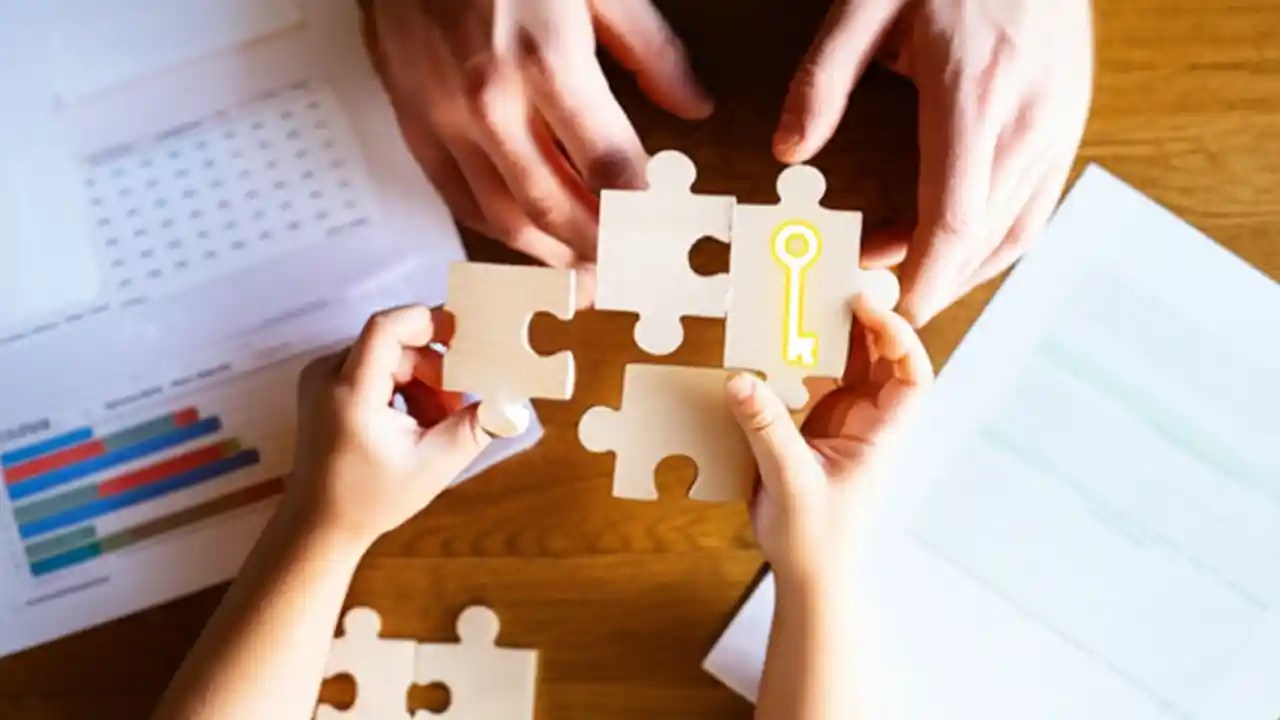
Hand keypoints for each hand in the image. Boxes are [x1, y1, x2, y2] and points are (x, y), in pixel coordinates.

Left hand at [287, 305, 490, 547]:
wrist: (319, 522)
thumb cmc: (370, 498)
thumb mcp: (433, 465)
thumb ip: (473, 428)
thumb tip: (509, 403)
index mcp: (351, 392)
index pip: (387, 328)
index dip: (428, 322)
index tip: (464, 337)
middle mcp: (328, 374)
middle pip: (396, 345)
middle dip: (435, 368)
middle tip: (458, 403)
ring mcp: (323, 377)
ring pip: (389, 355)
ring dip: (422, 380)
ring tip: (437, 421)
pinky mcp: (326, 385)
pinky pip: (375, 367)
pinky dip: (403, 387)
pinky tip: (415, 421)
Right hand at [363, 0, 711, 271]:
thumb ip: (650, 49)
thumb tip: (693, 104)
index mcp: (545, 60)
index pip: (610, 169)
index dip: (644, 216)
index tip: (669, 240)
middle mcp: (489, 100)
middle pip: (556, 209)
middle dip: (601, 254)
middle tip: (633, 275)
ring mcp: (442, 114)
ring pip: (502, 218)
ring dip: (550, 256)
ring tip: (586, 272)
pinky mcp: (409, 116)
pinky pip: (455, 196)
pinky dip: (495, 230)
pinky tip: (526, 240)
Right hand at [725, 297, 932, 584]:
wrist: (809, 572)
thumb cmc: (815, 537)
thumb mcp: (788, 480)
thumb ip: (766, 429)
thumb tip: (740, 380)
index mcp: (879, 434)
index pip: (911, 375)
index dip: (899, 337)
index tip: (866, 308)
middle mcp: (867, 421)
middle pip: (879, 358)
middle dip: (861, 321)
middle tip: (829, 287)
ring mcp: (843, 421)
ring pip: (847, 364)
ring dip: (830, 334)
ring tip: (804, 302)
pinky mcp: (814, 426)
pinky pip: (814, 379)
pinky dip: (800, 357)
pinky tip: (778, 341)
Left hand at [774, 0, 1093, 324]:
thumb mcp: (867, 1)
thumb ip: (824, 79)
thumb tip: (790, 151)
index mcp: (974, 94)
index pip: (954, 217)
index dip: (923, 278)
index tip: (889, 310)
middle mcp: (1028, 119)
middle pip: (984, 238)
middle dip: (932, 283)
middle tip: (877, 300)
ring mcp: (1059, 122)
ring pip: (1017, 231)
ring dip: (964, 269)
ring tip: (908, 277)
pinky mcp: (1070, 119)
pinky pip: (1036, 205)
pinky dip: (994, 240)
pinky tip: (955, 243)